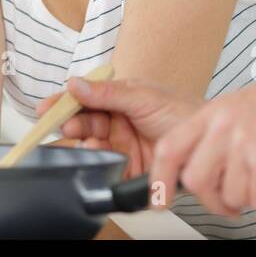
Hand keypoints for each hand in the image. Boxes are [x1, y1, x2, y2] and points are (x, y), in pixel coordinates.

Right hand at [37, 77, 202, 180]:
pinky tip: (102, 162)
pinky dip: (98, 170)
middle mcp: (116, 123)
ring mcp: (121, 147)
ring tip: (90, 144)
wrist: (210, 143)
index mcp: (117, 99)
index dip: (63, 104)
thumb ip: (108, 92)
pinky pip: (105, 172)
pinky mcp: (128, 171)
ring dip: (85, 147)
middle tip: (70, 127)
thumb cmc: (184, 112)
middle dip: (73, 126)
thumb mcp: (144, 96)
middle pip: (83, 125)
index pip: (83, 99)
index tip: (45, 109)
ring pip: (90, 148)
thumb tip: (76, 84)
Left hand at [149, 77, 255, 216]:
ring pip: (232, 195)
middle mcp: (224, 124)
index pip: (170, 147)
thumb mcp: (246, 105)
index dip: (161, 178)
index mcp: (215, 111)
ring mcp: (245, 141)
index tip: (161, 198)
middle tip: (234, 202)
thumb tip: (204, 164)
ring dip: (254, 198)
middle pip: (196, 180)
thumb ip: (221, 132)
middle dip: (214, 201)